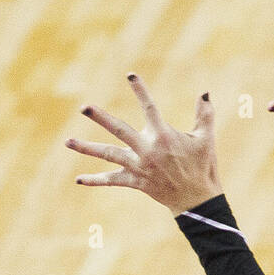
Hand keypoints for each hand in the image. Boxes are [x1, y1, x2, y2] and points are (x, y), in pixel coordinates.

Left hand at [67, 74, 221, 214]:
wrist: (196, 199)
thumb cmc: (202, 166)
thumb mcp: (206, 138)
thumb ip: (204, 114)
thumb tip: (204, 92)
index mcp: (163, 136)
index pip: (149, 108)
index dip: (140, 91)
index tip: (130, 76)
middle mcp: (147, 150)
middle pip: (119, 130)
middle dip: (100, 118)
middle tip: (84, 107)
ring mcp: (138, 166)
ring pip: (108, 155)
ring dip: (86, 148)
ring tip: (67, 141)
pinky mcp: (134, 181)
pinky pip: (111, 181)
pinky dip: (94, 180)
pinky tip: (78, 179)